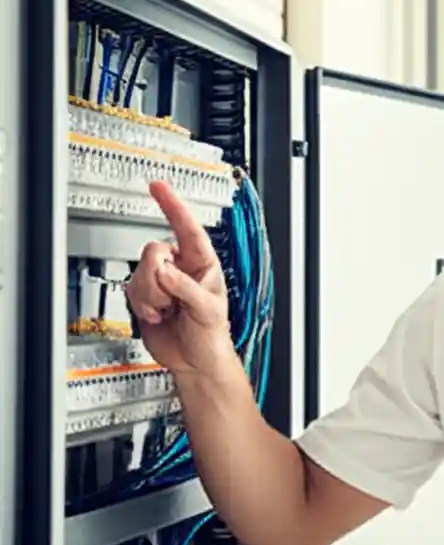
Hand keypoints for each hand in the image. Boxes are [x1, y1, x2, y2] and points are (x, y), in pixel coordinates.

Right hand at [124, 181, 235, 375]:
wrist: (194, 358)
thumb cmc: (211, 334)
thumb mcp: (206, 310)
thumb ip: (185, 288)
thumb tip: (164, 270)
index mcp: (203, 263)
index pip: (187, 228)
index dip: (172, 205)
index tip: (158, 186)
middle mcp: (180, 266)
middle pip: (152, 251)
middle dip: (157, 278)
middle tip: (171, 299)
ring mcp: (161, 280)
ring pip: (140, 271)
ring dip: (151, 296)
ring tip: (169, 310)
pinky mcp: (146, 295)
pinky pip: (131, 289)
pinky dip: (143, 306)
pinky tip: (159, 315)